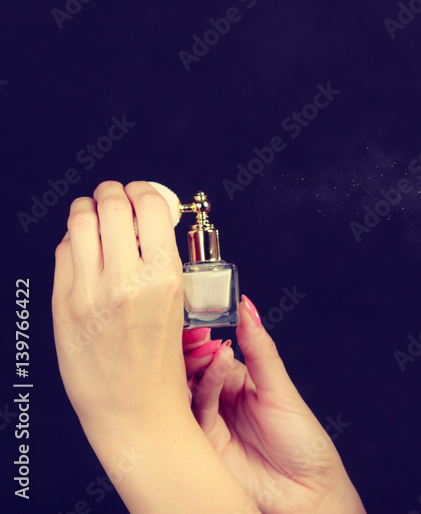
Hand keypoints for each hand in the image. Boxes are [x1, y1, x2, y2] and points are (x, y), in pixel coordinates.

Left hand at [53, 180, 190, 437]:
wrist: (135, 409)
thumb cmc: (160, 363)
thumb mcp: (177, 303)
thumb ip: (160, 261)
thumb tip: (145, 220)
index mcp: (165, 278)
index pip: (151, 206)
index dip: (146, 190)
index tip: (146, 194)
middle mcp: (127, 280)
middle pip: (112, 204)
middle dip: (114, 191)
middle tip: (117, 195)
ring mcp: (90, 292)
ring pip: (80, 220)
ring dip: (88, 208)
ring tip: (95, 213)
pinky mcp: (63, 304)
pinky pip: (63, 251)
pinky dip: (73, 240)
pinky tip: (84, 247)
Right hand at [184, 297, 364, 513]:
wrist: (306, 492)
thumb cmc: (302, 441)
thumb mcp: (280, 388)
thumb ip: (260, 350)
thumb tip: (247, 307)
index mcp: (239, 384)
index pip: (212, 352)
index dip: (205, 333)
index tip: (203, 311)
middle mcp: (220, 400)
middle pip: (193, 368)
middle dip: (193, 346)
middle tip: (198, 327)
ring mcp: (209, 422)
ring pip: (188, 385)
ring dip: (196, 361)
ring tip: (211, 344)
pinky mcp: (203, 442)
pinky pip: (196, 406)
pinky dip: (205, 381)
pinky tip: (218, 361)